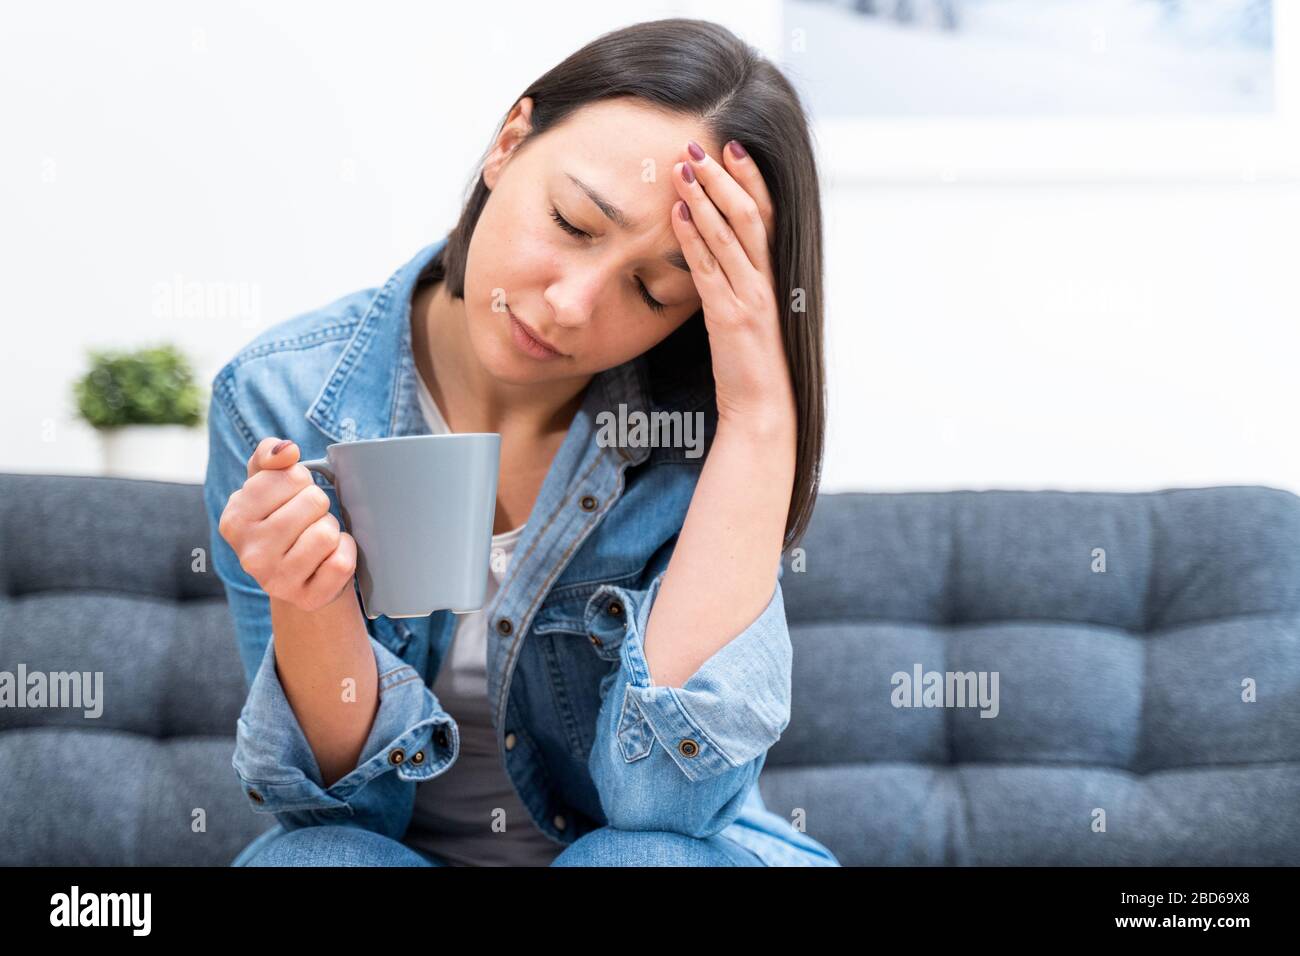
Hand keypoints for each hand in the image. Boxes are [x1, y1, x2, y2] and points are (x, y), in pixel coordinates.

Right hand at [217, 437, 358, 612]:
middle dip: (317, 506)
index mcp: (234, 519)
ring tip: (315, 539)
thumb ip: (269, 454)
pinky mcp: (306, 598)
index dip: (300, 482)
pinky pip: (342, 561)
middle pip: (314, 501)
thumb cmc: (282, 519)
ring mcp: (276, 580)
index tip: (289, 498)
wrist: (297, 574)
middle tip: (305, 521)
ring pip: (327, 532)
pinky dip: (345, 552)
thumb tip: (286, 450)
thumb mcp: (267, 482)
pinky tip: (328, 558)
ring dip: (330, 529)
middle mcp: (249, 554)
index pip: (291, 476)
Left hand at [670, 139, 794, 436]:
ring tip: (681, 167)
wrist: (763, 407)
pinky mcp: (731, 316)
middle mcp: (767, 279)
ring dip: (704, 197)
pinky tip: (677, 214)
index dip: (751, 178)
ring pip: (730, 234)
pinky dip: (693, 238)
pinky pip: (709, 268)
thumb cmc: (753, 363)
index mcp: (774, 275)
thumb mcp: (751, 313)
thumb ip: (741, 279)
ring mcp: (751, 296)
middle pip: (750, 214)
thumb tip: (718, 249)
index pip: (767, 214)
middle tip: (697, 146)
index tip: (732, 147)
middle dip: (723, 176)